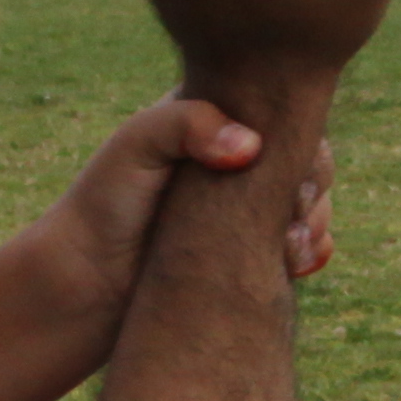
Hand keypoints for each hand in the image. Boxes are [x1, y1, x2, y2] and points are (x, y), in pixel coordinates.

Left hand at [39, 91, 340, 313]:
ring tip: (288, 247)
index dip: (296, 140)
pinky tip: (296, 265)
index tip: (283, 169)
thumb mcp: (136, 145)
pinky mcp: (251, 255)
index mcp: (215, 122)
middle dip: (310, 187)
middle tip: (290, 213)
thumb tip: (251, 146)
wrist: (87, 284)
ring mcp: (246, 212)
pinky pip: (303, 249)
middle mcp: (236, 164)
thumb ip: (187, 124)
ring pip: (309, 206)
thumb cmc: (105, 204)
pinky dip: (311, 253)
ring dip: (314, 225)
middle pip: (305, 161)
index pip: (280, 117)